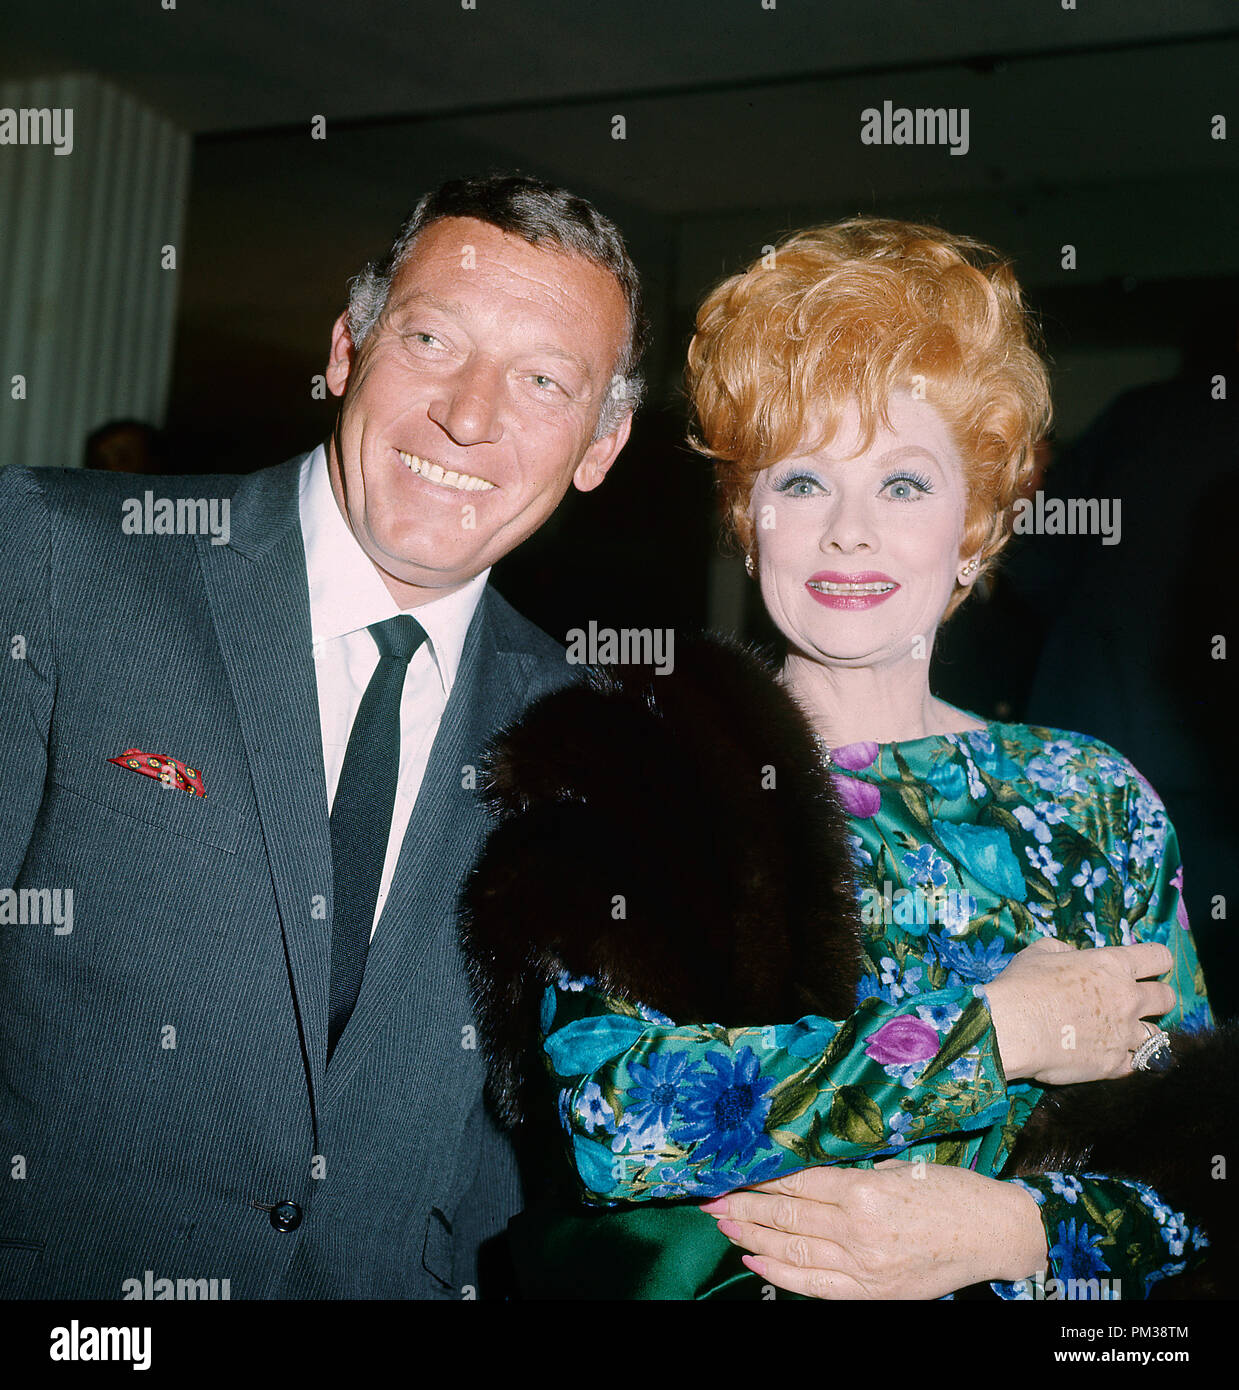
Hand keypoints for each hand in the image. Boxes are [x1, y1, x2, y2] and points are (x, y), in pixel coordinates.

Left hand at [702, 1161, 1046, 1299]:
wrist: (995, 1234)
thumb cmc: (951, 1191)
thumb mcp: (898, 1166)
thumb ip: (852, 1172)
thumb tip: (806, 1170)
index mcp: (864, 1190)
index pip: (797, 1182)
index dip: (760, 1178)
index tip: (733, 1170)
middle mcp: (858, 1230)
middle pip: (787, 1216)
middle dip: (744, 1206)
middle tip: (712, 1197)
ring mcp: (865, 1266)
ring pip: (795, 1251)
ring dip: (754, 1237)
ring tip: (724, 1224)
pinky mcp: (873, 1292)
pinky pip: (816, 1286)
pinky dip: (781, 1273)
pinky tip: (755, 1259)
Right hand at [984, 936, 1174, 1084]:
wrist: (1014, 1029)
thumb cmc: (1023, 985)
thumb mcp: (1038, 953)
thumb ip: (1062, 949)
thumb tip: (1070, 953)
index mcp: (1112, 965)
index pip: (1159, 957)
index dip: (1156, 962)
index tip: (1146, 969)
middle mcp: (1128, 998)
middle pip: (1167, 998)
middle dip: (1157, 999)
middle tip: (1136, 1002)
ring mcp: (1125, 1034)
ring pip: (1157, 1035)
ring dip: (1141, 1033)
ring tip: (1119, 1034)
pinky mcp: (1115, 1065)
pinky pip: (1136, 1064)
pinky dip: (1125, 1060)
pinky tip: (1108, 1055)